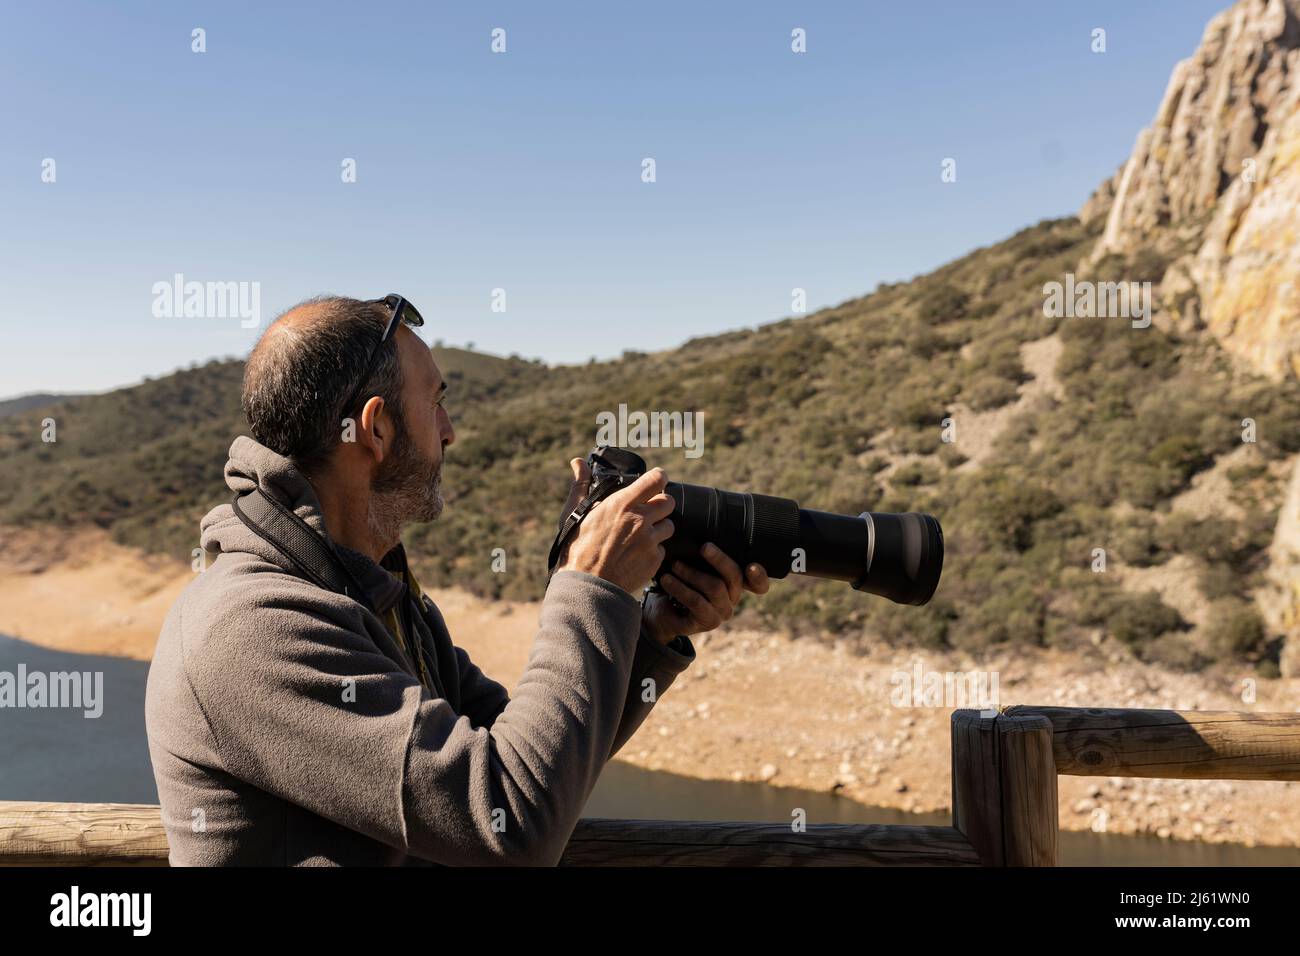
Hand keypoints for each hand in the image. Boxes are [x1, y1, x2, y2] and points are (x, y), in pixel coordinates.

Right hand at [555, 459, 675, 596]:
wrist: (587, 587)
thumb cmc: (577, 549)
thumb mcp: (575, 514)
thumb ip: (580, 485)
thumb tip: (577, 462)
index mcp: (622, 504)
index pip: (656, 479)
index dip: (659, 478)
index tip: (657, 480)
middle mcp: (640, 520)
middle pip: (669, 502)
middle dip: (660, 505)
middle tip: (649, 512)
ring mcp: (650, 541)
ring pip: (669, 526)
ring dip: (658, 529)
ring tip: (640, 537)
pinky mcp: (654, 560)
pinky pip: (663, 550)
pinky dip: (653, 551)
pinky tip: (637, 555)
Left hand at [643, 542, 770, 643]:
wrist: (662, 611)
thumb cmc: (680, 581)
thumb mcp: (693, 564)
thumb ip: (704, 552)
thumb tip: (699, 524)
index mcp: (735, 583)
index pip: (759, 583)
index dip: (760, 576)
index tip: (752, 565)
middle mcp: (733, 597)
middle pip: (735, 577)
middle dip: (720, 559)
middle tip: (704, 546)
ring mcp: (722, 612)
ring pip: (715, 587)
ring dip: (692, 573)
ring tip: (674, 564)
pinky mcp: (708, 621)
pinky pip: (697, 602)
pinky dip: (680, 588)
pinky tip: (667, 580)